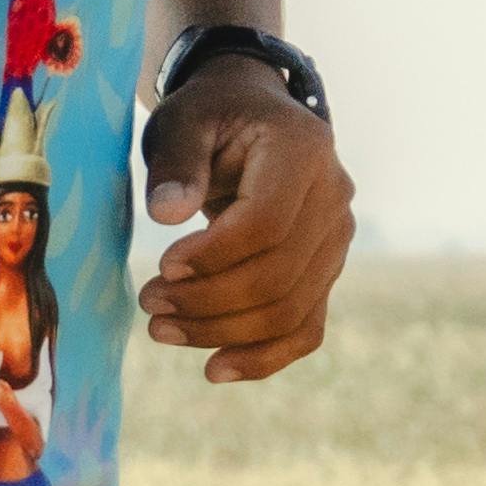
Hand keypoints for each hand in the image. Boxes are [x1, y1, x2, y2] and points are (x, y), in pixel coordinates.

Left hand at [135, 66, 350, 381]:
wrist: (252, 118)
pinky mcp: (325, 272)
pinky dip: (263, 357)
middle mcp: (334, 198)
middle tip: (149, 304)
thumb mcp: (184, 121)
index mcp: (304, 151)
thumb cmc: (212, 117)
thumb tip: (165, 213)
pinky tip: (214, 369)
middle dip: (208, 302)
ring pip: (290, 310)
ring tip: (161, 329)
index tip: (162, 265)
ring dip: (222, 333)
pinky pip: (306, 328)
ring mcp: (336, 240)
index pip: (268, 223)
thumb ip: (177, 162)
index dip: (214, 256)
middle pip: (279, 276)